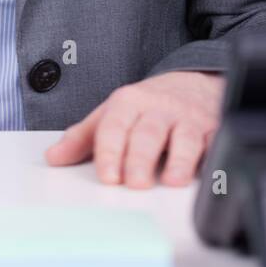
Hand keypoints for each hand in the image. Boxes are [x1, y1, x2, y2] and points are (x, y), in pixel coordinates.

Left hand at [44, 71, 224, 188]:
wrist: (196, 82)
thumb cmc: (147, 106)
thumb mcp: (112, 113)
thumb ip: (82, 137)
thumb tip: (53, 158)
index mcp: (128, 103)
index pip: (115, 126)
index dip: (110, 151)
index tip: (107, 176)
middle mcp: (158, 109)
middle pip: (147, 133)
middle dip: (140, 158)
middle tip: (134, 184)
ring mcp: (187, 119)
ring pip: (182, 138)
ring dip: (178, 160)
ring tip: (170, 181)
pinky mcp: (213, 129)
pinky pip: (213, 143)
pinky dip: (211, 158)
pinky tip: (204, 175)